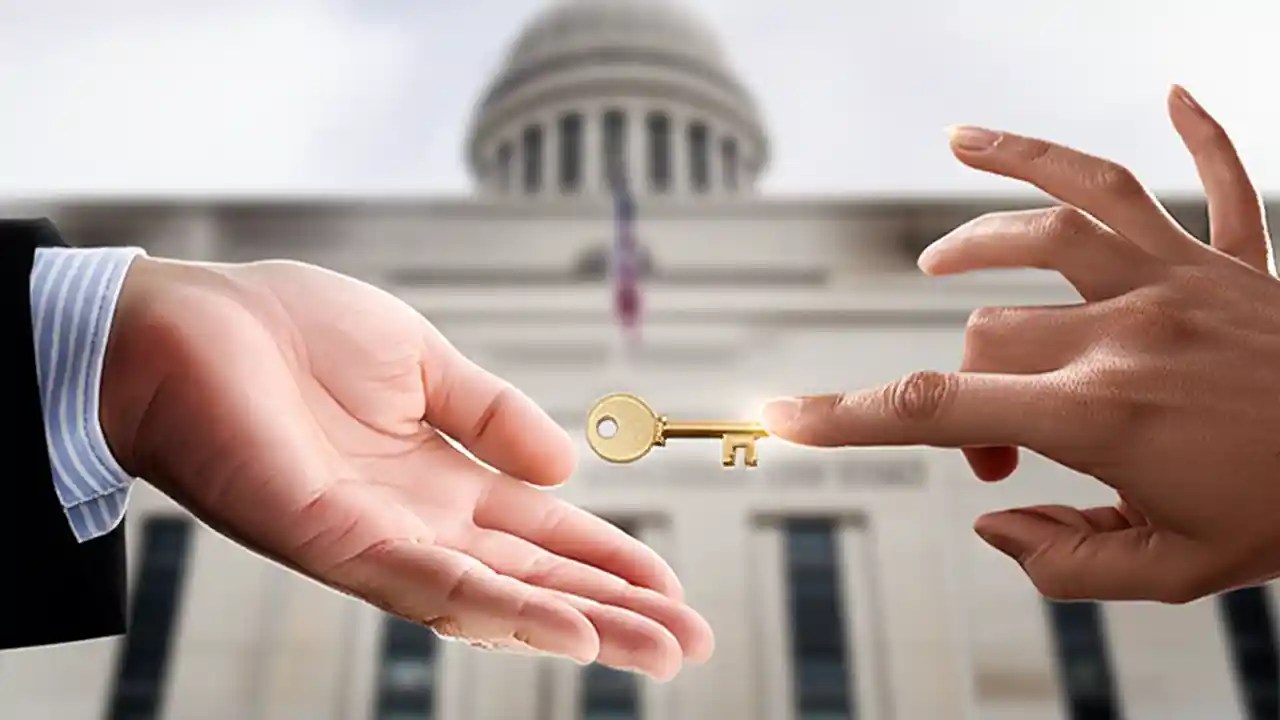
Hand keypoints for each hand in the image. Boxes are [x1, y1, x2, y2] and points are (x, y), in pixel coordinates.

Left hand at [100, 257, 712, 679]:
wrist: (189, 323)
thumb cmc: (287, 332)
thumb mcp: (422, 361)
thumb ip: (493, 413)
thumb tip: (568, 465)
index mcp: (442, 475)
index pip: (544, 529)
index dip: (609, 559)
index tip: (671, 586)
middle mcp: (419, 520)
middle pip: (535, 577)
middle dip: (616, 611)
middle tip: (689, 645)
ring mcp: (378, 539)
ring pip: (496, 597)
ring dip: (578, 627)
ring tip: (652, 652)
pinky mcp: (332, 542)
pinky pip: (429, 584)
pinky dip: (501, 611)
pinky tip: (565, 630)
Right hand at [763, 85, 1279, 603]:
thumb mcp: (1173, 573)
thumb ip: (1064, 562)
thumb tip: (998, 523)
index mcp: (1104, 411)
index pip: (943, 405)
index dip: (851, 416)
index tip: (787, 415)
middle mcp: (1132, 328)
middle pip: (991, 323)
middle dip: (966, 389)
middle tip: (998, 449)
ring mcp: (1186, 284)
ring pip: (1064, 213)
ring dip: (991, 218)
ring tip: (940, 246)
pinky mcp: (1240, 267)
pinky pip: (1221, 181)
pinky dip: (1203, 134)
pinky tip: (1176, 88)